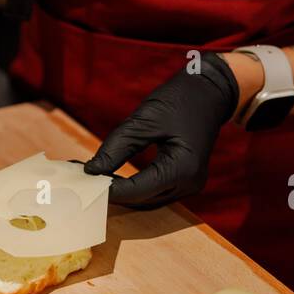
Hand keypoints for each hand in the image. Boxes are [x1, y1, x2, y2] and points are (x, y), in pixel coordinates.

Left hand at [84, 51, 239, 209]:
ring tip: (94, 179)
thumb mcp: (143, 120)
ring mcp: (189, 186)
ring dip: (121, 193)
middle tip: (82, 181)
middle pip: (141, 200)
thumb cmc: (179, 100)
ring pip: (146, 201)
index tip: (82, 183)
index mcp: (182, 168)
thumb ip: (116, 147)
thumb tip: (91, 171)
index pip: (137, 190)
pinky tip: (112, 178)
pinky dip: (133, 188)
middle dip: (112, 193)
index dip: (108, 190)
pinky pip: (154, 193)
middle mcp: (188, 184)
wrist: (210, 92)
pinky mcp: (184, 182)